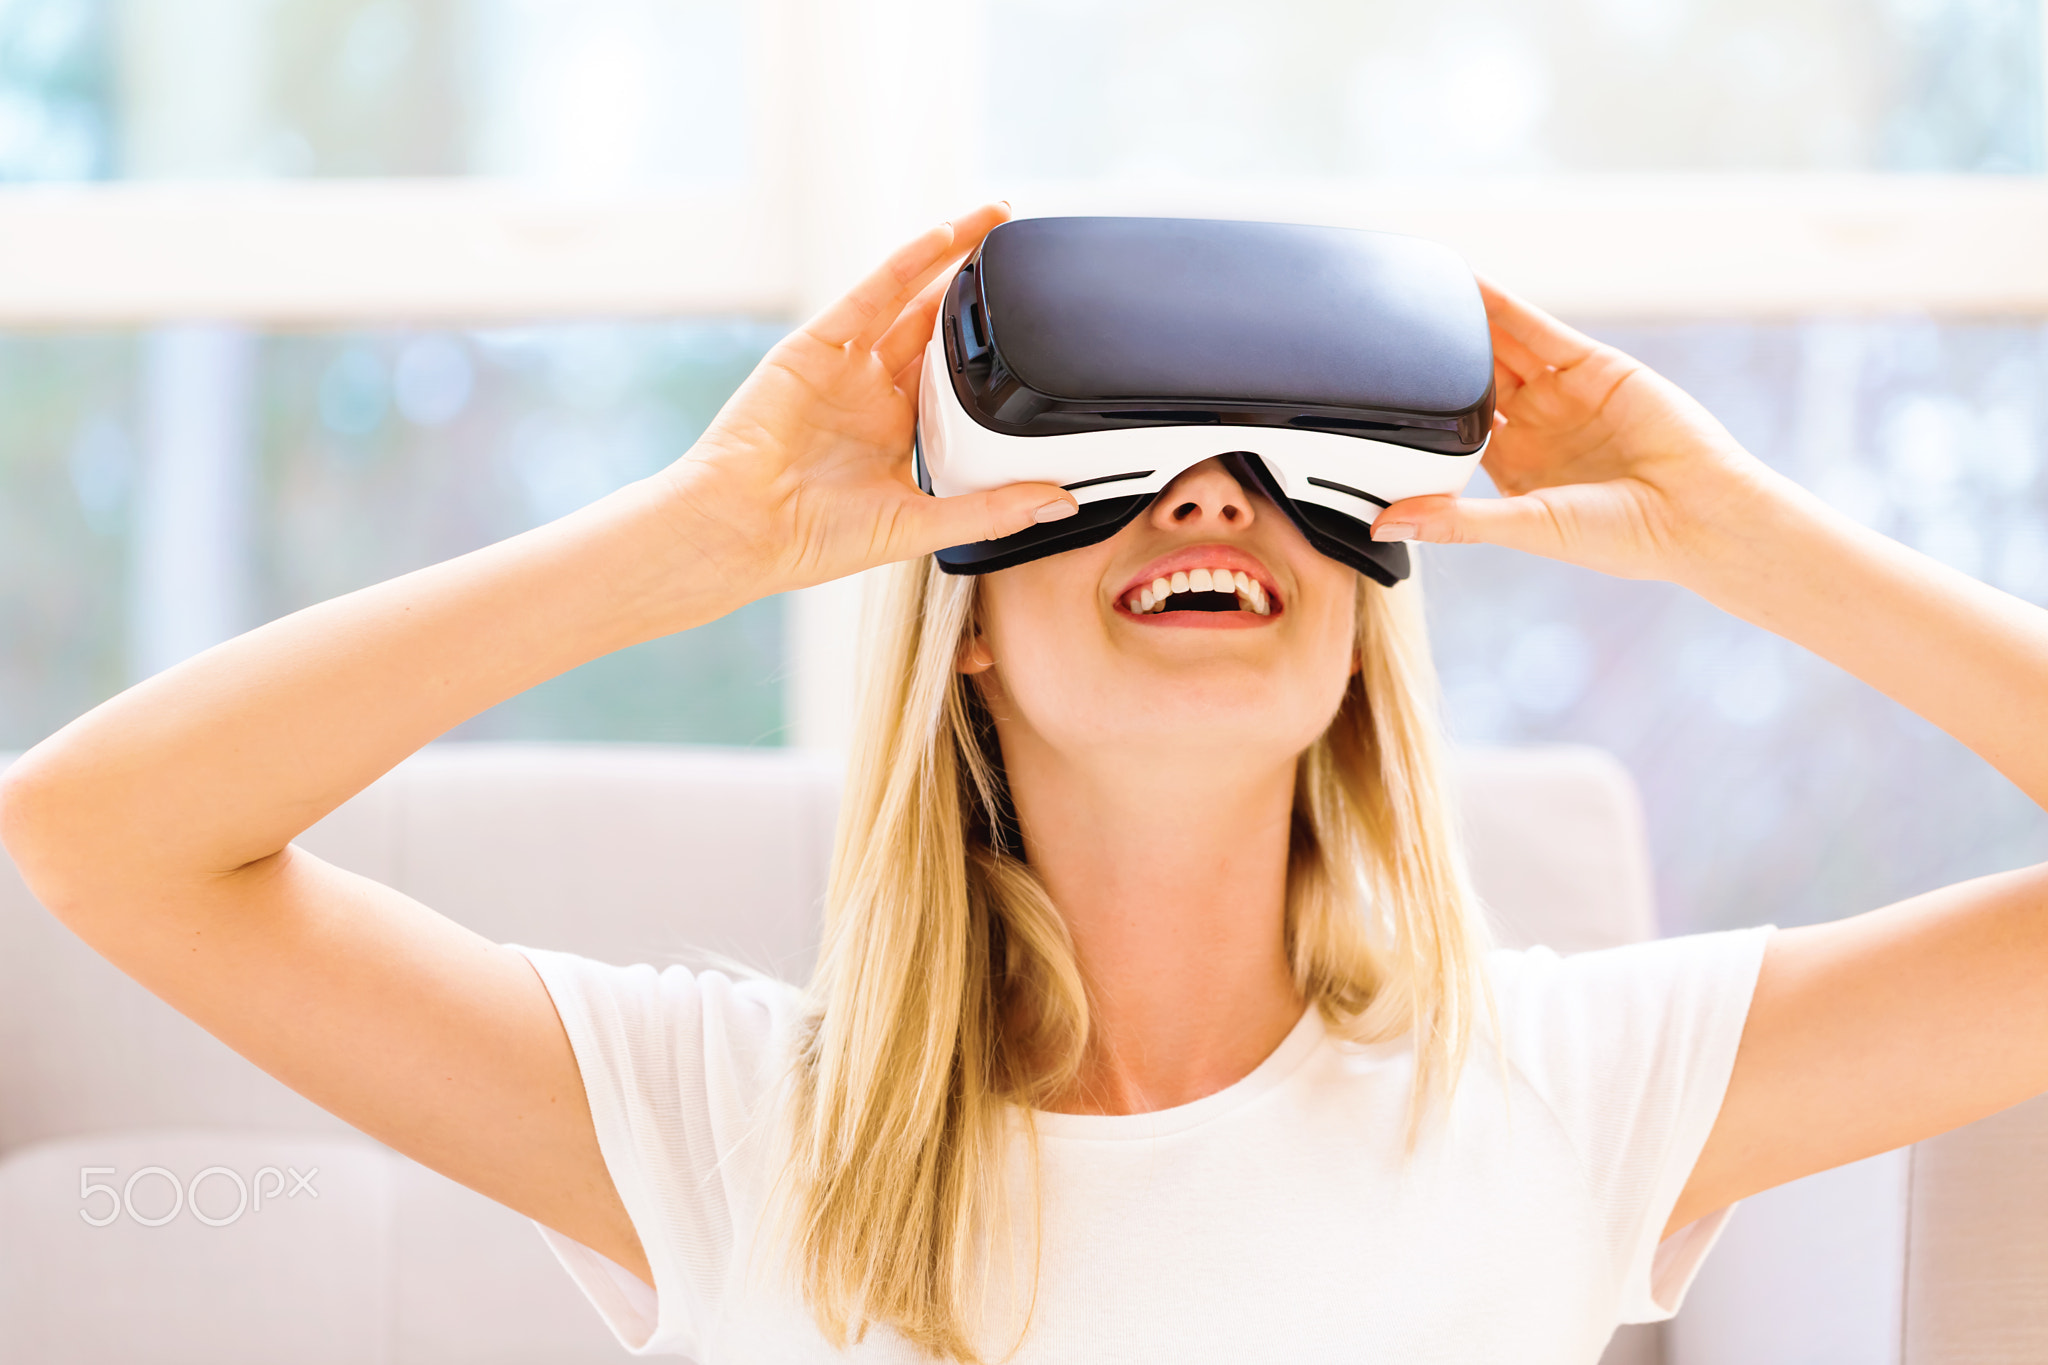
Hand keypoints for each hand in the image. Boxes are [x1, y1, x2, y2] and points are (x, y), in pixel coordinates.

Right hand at [657, 204, 1076, 596]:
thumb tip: (1059, 504)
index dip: (993, 348)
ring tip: (996, 218)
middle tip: (1024, 248)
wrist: (742, 529)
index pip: (956, 379)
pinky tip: (944, 235)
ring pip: (909, 297)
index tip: (1040, 324)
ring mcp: (844, 364)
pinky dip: (906, 261)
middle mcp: (872, 392)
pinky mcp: (815, 345)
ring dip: (951, 256)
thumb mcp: (920, 527)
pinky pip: (870, 293)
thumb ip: (992, 512)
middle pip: (936, 325)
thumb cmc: (812, 539)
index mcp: (897, 433)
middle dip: (978, 287)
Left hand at [1371, 279, 1785, 583]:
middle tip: (1383, 331)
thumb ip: (1455, 520)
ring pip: (1501, 349)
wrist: (1699, 514)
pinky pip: (1539, 330)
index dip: (1418, 412)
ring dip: (1464, 323)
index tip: (1373, 394)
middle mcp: (1537, 429)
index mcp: (1515, 471)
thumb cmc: (1623, 537)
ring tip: (1419, 294)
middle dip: (1434, 358)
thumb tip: (1384, 524)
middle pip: (1472, 382)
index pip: (1453, 432)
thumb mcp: (1526, 527)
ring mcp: (1564, 395)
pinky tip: (1472, 286)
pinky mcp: (1593, 367)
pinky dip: (1505, 307)